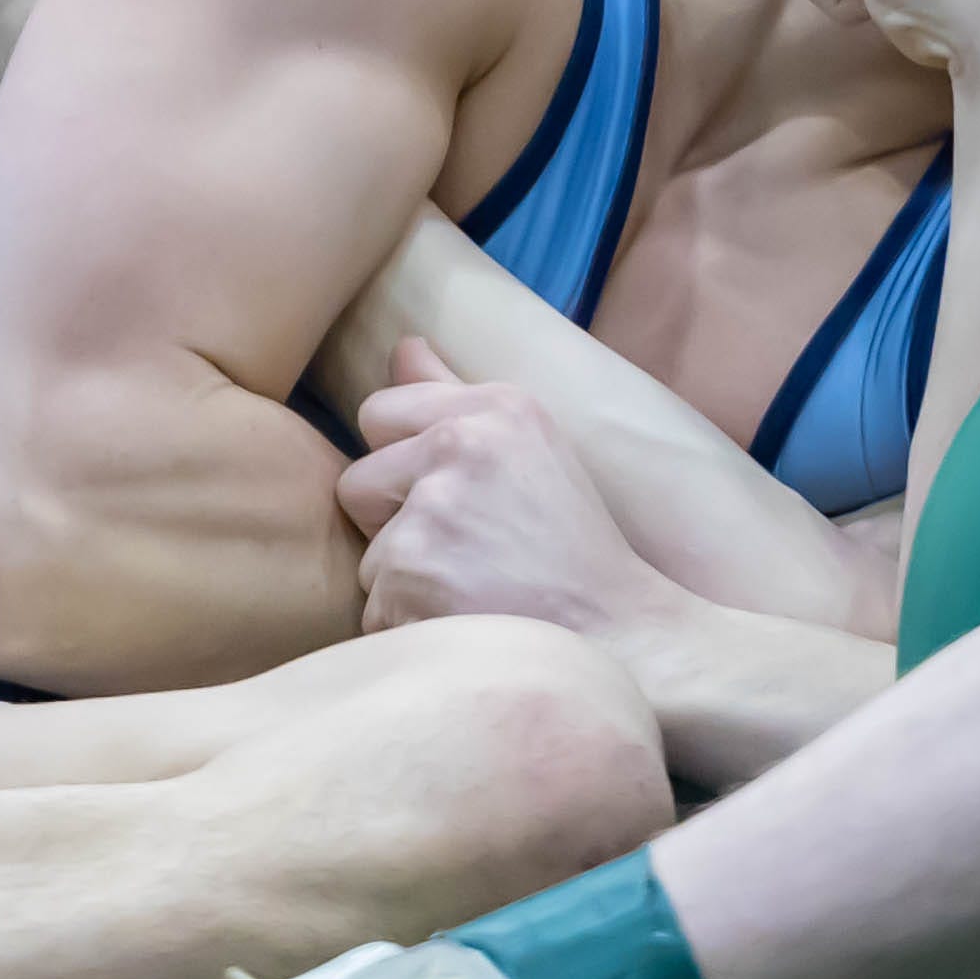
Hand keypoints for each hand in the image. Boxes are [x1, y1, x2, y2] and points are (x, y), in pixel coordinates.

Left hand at [339, 338, 691, 640]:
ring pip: (370, 557)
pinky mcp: (413, 571)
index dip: (403, 465)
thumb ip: (456, 395)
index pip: (380, 413)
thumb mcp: (532, 449)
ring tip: (479, 592)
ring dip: (409, 586)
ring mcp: (435, 508)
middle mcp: (462, 442)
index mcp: (498, 405)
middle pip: (358, 483)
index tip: (456, 498)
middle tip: (467, 550)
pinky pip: (377, 609)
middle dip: (394, 524)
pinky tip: (470, 624)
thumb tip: (402, 346)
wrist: (620, 632)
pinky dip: (413, 627)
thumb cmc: (574, 545)